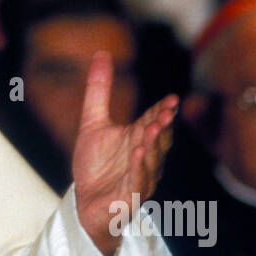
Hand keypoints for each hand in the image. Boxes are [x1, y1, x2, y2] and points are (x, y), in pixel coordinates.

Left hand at [71, 51, 178, 254]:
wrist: (84, 203)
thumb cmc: (94, 165)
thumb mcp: (92, 122)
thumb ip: (99, 90)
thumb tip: (101, 53)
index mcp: (138, 138)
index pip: (154, 120)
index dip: (162, 111)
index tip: (171, 99)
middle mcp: (145, 157)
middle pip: (158, 139)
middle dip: (163, 126)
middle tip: (167, 112)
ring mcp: (140, 178)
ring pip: (152, 160)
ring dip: (153, 144)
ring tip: (153, 128)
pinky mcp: (130, 196)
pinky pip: (138, 181)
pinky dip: (140, 168)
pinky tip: (138, 153)